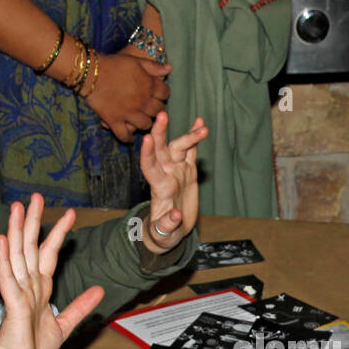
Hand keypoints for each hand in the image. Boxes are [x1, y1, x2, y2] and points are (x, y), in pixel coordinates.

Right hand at [0, 193, 105, 348]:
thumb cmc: (32, 348)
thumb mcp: (64, 324)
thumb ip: (80, 306)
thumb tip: (99, 290)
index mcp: (39, 289)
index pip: (48, 254)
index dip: (57, 234)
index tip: (69, 214)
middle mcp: (27, 286)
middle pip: (29, 247)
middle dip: (33, 221)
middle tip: (35, 196)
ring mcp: (18, 293)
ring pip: (17, 256)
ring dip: (16, 231)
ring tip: (17, 208)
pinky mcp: (11, 305)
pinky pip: (8, 279)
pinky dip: (5, 260)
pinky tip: (3, 241)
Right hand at [85, 51, 170, 141]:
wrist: (90, 72)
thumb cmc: (113, 64)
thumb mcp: (135, 60)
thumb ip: (153, 66)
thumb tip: (170, 69)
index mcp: (149, 85)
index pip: (165, 93)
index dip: (162, 93)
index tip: (157, 93)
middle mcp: (143, 101)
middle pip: (158, 111)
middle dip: (156, 109)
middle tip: (150, 107)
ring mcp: (129, 113)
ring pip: (146, 125)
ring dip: (145, 123)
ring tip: (141, 120)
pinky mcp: (115, 121)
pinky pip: (124, 135)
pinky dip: (127, 137)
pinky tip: (129, 137)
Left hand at [140, 111, 206, 253]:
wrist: (171, 230)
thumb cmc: (164, 234)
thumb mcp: (164, 234)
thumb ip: (167, 224)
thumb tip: (176, 217)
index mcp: (158, 188)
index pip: (149, 167)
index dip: (147, 153)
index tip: (146, 138)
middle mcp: (165, 174)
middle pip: (161, 150)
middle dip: (160, 132)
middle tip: (162, 115)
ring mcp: (177, 170)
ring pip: (179, 147)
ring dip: (189, 135)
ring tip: (202, 125)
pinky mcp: (188, 171)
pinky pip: (191, 150)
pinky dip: (195, 136)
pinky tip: (201, 123)